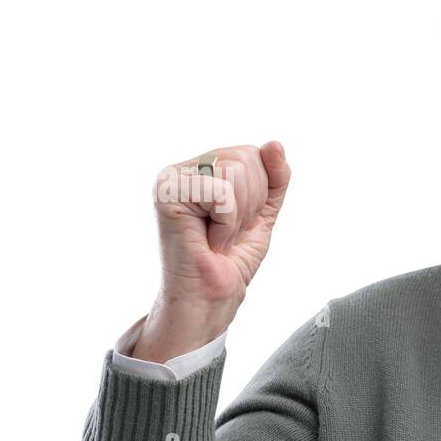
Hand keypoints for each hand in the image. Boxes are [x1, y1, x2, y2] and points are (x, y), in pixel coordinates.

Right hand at [131, 141, 291, 362]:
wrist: (212, 296)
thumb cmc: (233, 259)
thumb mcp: (264, 211)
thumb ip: (274, 177)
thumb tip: (274, 144)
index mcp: (203, 168)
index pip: (253, 153)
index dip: (260, 193)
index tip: (239, 222)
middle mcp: (182, 168)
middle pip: (246, 157)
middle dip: (251, 203)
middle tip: (227, 232)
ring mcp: (170, 178)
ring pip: (236, 170)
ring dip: (238, 215)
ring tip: (217, 235)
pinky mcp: (166, 194)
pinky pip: (223, 192)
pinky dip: (227, 222)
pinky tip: (208, 240)